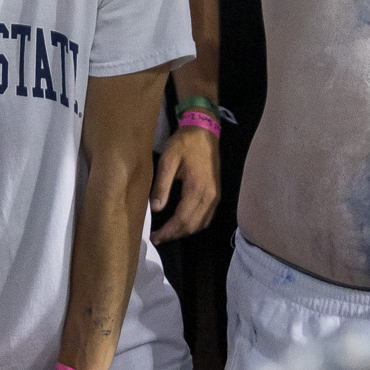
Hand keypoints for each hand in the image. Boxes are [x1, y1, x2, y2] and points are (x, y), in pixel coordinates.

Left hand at [149, 121, 218, 242]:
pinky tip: (182, 223)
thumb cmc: (184, 144)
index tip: (153, 237)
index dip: (167, 231)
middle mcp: (210, 196)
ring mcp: (215, 195)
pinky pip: (207, 216)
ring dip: (184, 231)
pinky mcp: (216, 192)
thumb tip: (156, 209)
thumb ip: (161, 186)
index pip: (182, 219)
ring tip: (167, 233)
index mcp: (198, 189)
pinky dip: (195, 224)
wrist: (204, 131)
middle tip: (157, 238)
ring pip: (201, 223)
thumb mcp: (168, 161)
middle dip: (174, 235)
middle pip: (192, 225)